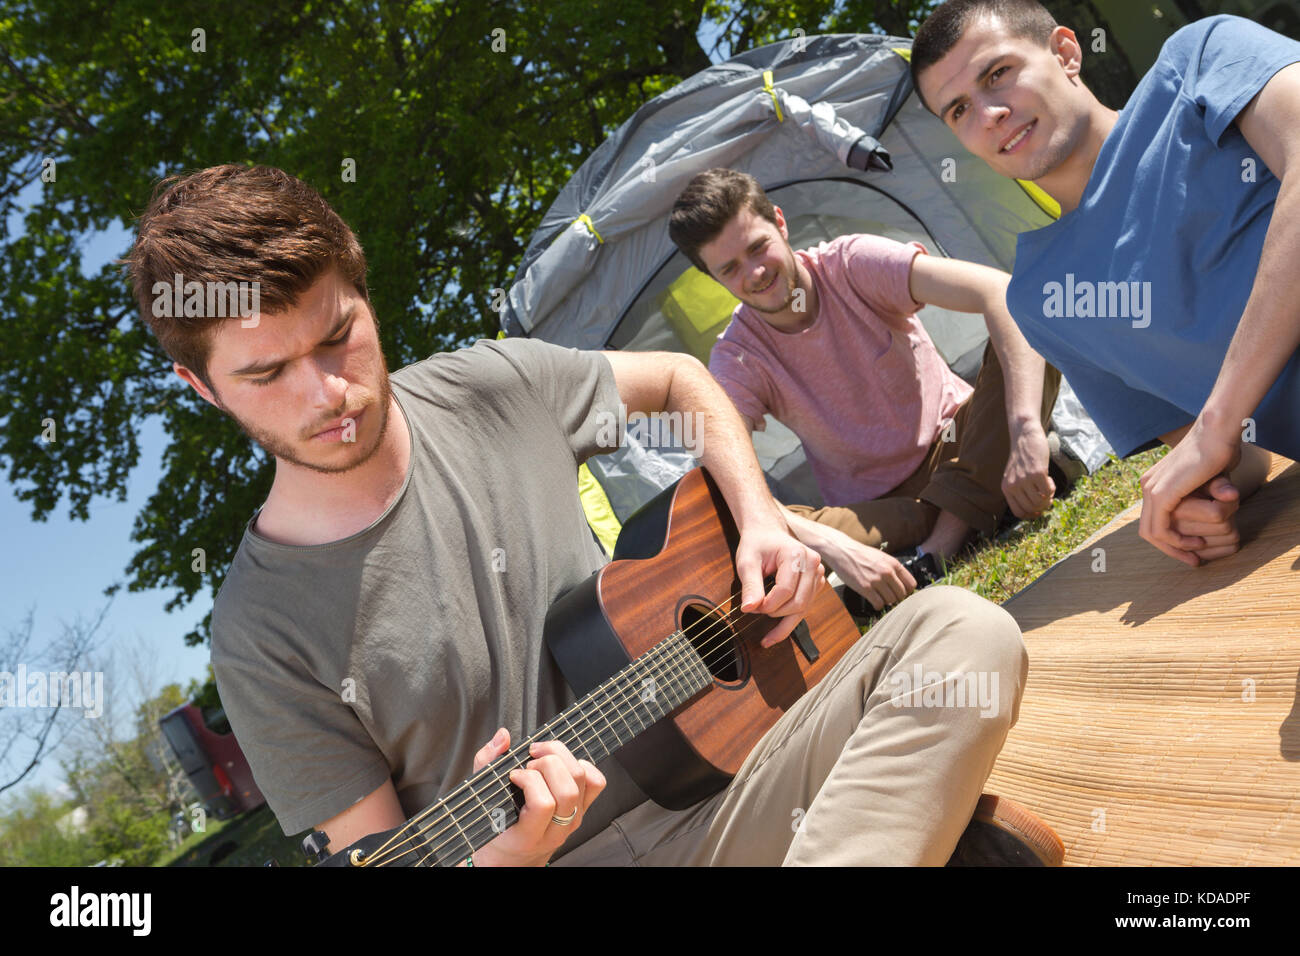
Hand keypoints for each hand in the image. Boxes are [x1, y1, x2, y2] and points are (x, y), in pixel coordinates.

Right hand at [469, 729, 604, 866]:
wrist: (515, 859)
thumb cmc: (497, 833)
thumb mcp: (482, 804)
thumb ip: (486, 766)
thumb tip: (503, 736)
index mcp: (528, 836)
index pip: (543, 804)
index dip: (529, 780)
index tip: (514, 774)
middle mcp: (556, 831)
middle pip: (568, 789)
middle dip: (547, 763)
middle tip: (529, 762)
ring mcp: (573, 821)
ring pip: (583, 781)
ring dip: (562, 758)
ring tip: (542, 758)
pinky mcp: (583, 810)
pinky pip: (596, 782)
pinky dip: (582, 766)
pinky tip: (561, 765)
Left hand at [733, 520, 823, 647]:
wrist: (767, 533)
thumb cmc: (757, 544)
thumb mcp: (747, 562)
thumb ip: (750, 585)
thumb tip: (749, 608)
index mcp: (797, 554)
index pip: (785, 590)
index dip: (768, 605)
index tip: (752, 608)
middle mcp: (812, 563)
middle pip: (798, 602)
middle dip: (775, 613)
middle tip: (756, 611)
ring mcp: (818, 573)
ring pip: (804, 608)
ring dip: (784, 619)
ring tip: (766, 625)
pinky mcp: (817, 582)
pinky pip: (806, 606)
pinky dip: (791, 617)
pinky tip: (778, 624)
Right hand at [814, 528, 915, 610]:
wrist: (843, 551)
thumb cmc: (861, 554)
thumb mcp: (882, 557)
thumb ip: (892, 569)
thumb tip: (902, 584)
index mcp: (893, 564)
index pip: (911, 584)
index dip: (907, 591)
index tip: (901, 593)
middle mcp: (887, 572)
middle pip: (902, 594)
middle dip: (897, 598)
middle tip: (889, 597)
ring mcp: (876, 580)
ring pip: (891, 600)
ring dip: (886, 602)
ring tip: (880, 598)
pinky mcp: (865, 588)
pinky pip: (878, 604)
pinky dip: (878, 606)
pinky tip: (874, 602)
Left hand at [1002, 424, 1054, 519]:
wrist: (1024, 436)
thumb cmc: (1022, 457)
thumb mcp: (1014, 476)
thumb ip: (1020, 491)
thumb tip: (1037, 510)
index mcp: (1006, 488)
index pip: (1019, 512)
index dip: (1032, 515)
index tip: (1040, 510)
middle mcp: (1013, 486)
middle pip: (1032, 508)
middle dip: (1043, 505)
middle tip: (1047, 493)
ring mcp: (1025, 480)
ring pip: (1041, 502)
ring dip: (1049, 497)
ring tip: (1048, 485)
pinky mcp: (1037, 473)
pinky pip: (1048, 491)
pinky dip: (1052, 488)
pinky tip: (1050, 479)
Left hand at [1139, 418, 1241, 565]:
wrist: (1218, 434)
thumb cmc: (1218, 455)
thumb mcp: (1206, 484)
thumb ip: (1200, 500)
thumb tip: (1210, 516)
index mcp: (1154, 483)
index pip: (1152, 520)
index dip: (1169, 541)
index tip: (1192, 552)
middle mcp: (1147, 486)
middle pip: (1148, 530)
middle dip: (1169, 550)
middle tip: (1192, 561)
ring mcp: (1151, 488)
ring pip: (1151, 533)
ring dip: (1173, 548)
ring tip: (1196, 554)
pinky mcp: (1161, 493)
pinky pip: (1160, 528)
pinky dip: (1176, 541)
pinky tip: (1196, 543)